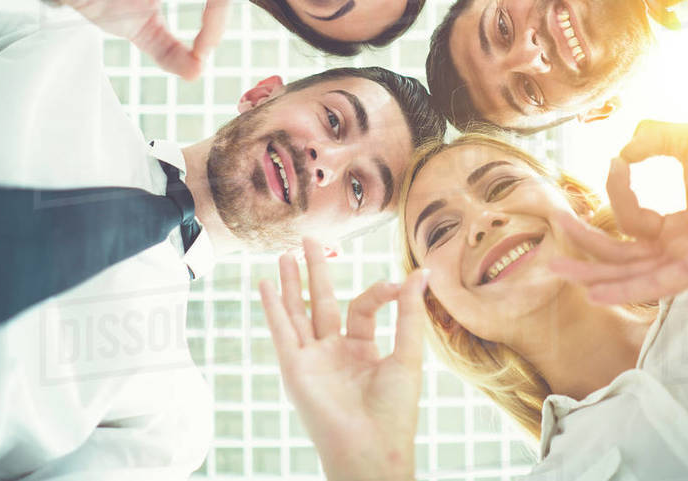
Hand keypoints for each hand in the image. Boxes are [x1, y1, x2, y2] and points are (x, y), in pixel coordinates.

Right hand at [259, 237, 426, 480]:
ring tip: (284, 254)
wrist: (373, 447)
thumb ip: (410, 313)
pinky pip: (282, 332)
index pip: (362, 306)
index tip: (397, 285)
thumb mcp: (408, 354)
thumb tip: (422, 274)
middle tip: (309, 239)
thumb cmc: (395, 411)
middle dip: (316, 271)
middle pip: (322, 302)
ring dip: (290, 283)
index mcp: (362, 351)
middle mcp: (334, 353)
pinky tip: (265, 284)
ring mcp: (313, 360)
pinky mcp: (295, 369)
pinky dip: (273, 308)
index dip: (378, 291)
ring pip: (298, 312)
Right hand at [551, 121, 687, 302]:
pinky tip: (598, 294)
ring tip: (558, 268)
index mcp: (679, 226)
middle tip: (554, 229)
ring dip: (593, 274)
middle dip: (585, 248)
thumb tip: (623, 148)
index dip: (617, 191)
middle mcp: (681, 248)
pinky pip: (659, 284)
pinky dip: (627, 291)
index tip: (618, 160)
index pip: (631, 220)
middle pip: (622, 257)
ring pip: (632, 274)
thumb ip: (652, 139)